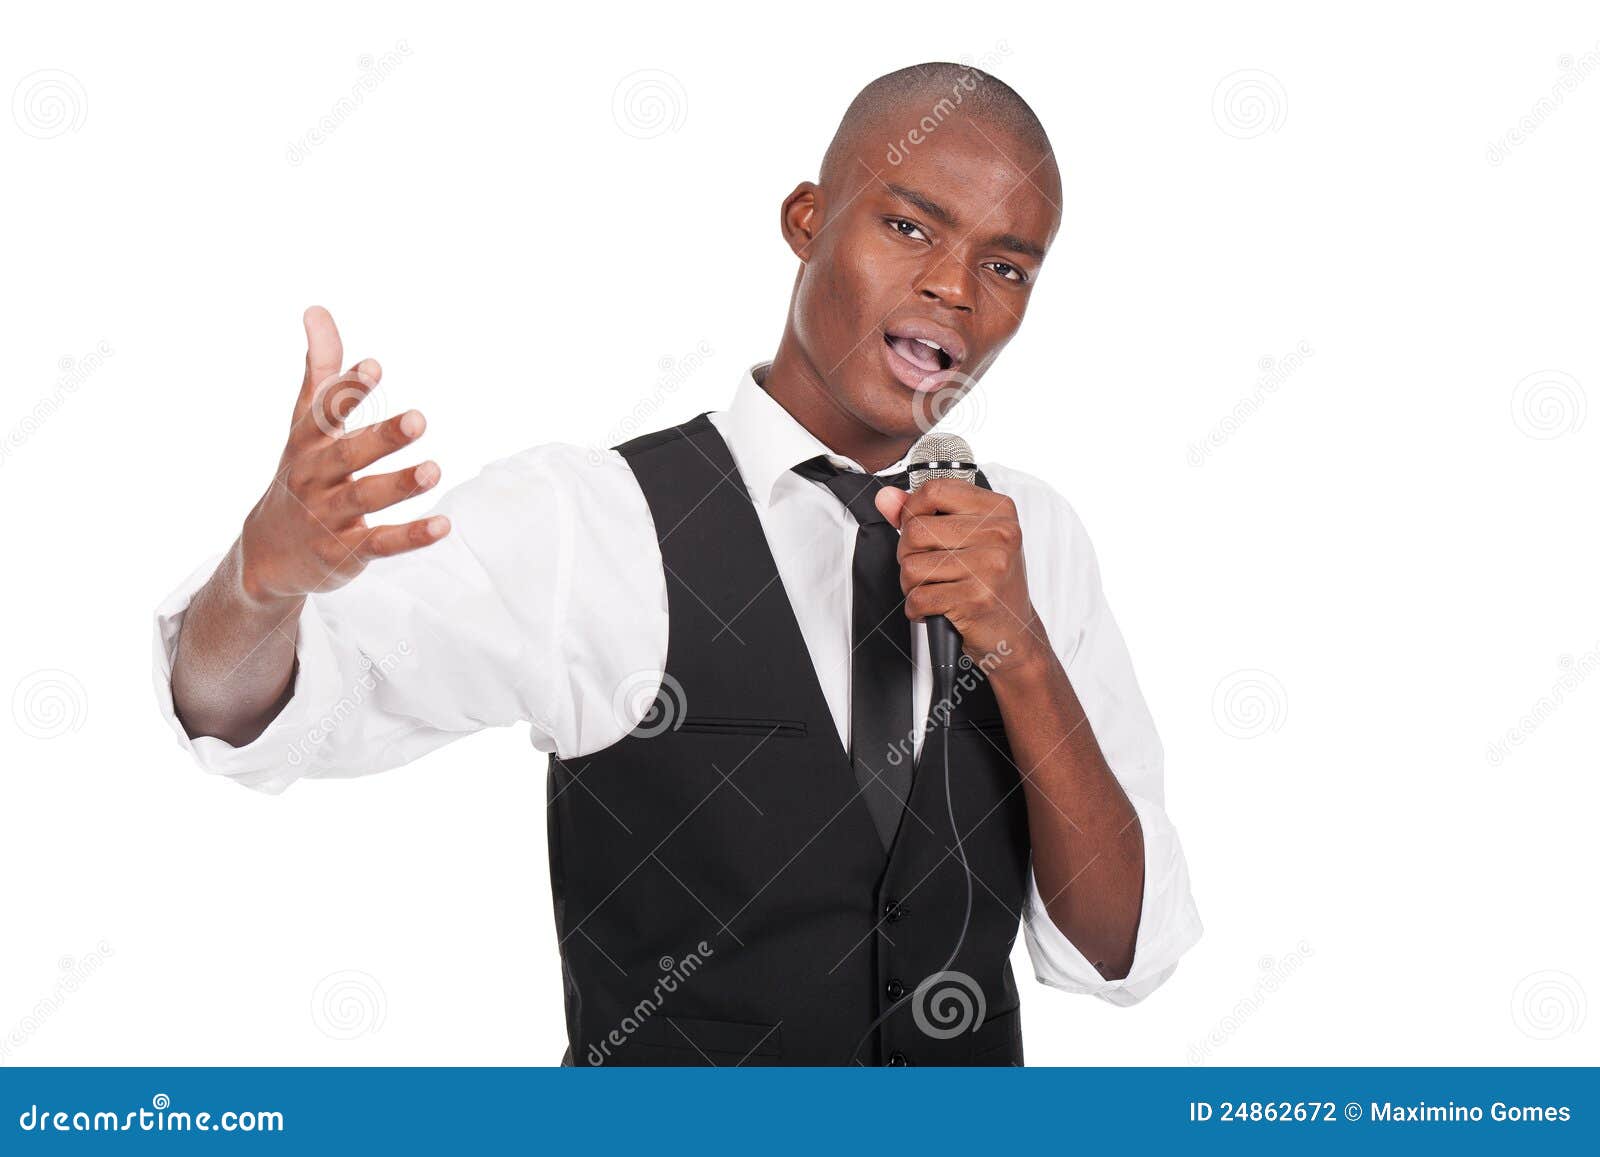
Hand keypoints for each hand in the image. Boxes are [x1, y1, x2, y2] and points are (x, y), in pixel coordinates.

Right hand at [238, 306, 448, 604]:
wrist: (266, 553)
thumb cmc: (300, 474)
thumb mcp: (305, 424)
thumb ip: (322, 371)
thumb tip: (317, 310)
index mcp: (307, 443)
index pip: (324, 412)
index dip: (347, 389)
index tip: (374, 366)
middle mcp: (315, 477)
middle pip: (348, 455)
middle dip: (382, 438)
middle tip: (420, 420)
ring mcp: (329, 516)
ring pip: (365, 499)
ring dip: (399, 484)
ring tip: (434, 470)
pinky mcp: (346, 552)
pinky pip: (381, 543)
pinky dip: (411, 536)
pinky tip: (444, 525)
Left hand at [875, 478, 1049, 670]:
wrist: (1013, 632)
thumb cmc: (989, 582)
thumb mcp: (966, 538)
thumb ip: (922, 513)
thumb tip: (886, 497)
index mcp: (999, 510)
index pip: (935, 490)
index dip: (912, 510)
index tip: (915, 527)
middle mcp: (999, 534)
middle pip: (916, 530)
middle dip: (907, 554)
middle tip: (925, 569)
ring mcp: (989, 566)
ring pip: (911, 566)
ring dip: (911, 584)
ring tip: (932, 589)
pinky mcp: (976, 599)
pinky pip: (918, 597)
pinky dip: (917, 608)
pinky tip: (935, 608)